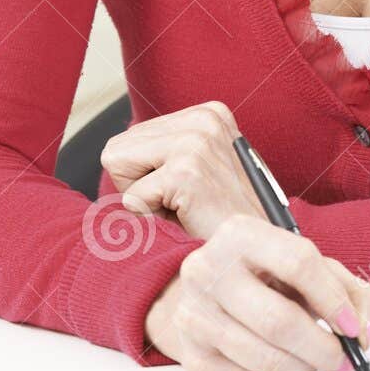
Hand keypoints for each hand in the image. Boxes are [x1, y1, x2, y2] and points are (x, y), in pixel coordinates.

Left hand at [101, 101, 264, 239]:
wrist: (257, 257)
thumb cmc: (223, 220)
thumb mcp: (198, 169)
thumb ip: (163, 151)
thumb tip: (112, 153)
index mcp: (207, 113)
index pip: (131, 137)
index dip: (146, 174)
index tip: (185, 190)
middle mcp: (203, 118)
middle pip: (119, 149)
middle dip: (140, 185)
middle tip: (185, 204)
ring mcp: (196, 142)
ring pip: (118, 166)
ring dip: (144, 200)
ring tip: (186, 209)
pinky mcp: (186, 171)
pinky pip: (131, 198)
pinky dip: (151, 218)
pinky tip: (188, 219)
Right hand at [144, 215, 369, 370]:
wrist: (211, 289)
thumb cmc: (267, 275)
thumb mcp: (308, 266)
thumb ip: (349, 288)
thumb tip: (367, 325)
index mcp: (239, 235)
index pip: (297, 263)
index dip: (333, 299)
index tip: (354, 326)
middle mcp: (207, 271)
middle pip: (277, 321)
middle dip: (323, 347)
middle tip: (346, 357)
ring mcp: (194, 316)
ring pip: (266, 360)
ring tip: (333, 368)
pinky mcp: (194, 356)